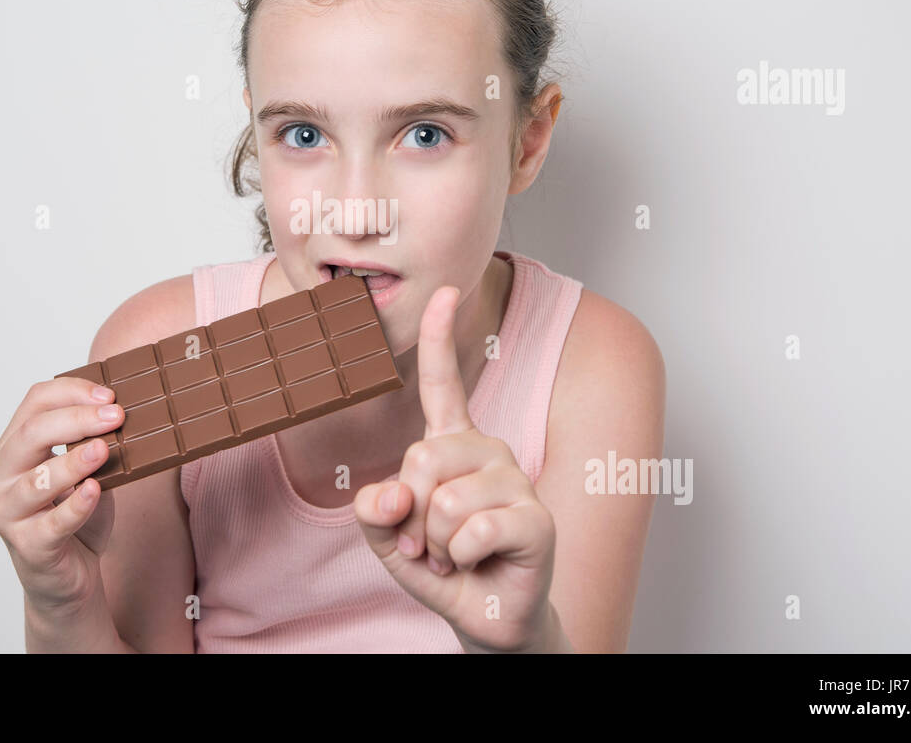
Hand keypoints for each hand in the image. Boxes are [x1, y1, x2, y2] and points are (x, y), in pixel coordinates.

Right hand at [0, 376, 124, 612]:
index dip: (70, 392)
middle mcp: (1, 477)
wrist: (68, 578)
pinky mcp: (28, 547)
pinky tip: (94, 491)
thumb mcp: (86, 473)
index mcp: (12, 449)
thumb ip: (94, 444)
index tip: (109, 394)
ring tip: (104, 449)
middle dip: (75, 420)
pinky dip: (75, 505)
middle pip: (30, 435)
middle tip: (115, 416)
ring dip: (73, 461)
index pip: (33, 404)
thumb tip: (124, 414)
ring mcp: (9, 514)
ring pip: (36, 481)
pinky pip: (52, 523)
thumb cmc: (75, 519)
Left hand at [355, 285, 559, 651]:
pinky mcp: (535, 519)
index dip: (442, 338)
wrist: (487, 617)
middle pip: (423, 457)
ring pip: (444, 501)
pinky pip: (471, 530)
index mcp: (453, 445)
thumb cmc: (442, 567)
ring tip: (453, 556)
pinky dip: (460, 559)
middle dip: (410, 514)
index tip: (445, 293)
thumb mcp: (390, 539)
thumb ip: (375, 512)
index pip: (445, 384)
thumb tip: (386, 495)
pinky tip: (479, 562)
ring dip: (436, 544)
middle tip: (426, 544)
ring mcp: (515, 482)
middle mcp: (487, 451)